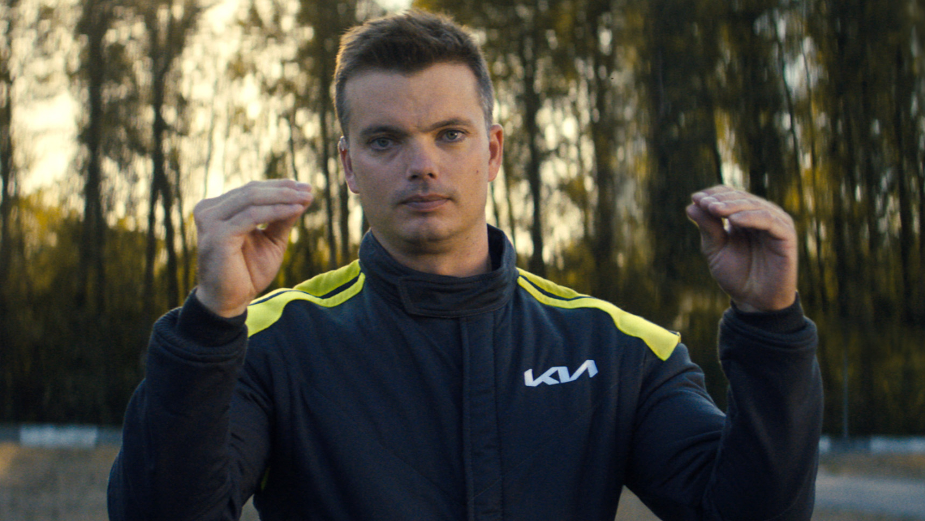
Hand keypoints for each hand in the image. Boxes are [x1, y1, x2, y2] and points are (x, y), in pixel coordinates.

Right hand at [193, 180, 312, 317]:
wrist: (231, 302)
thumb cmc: (248, 272)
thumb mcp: (271, 240)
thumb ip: (283, 218)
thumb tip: (304, 194)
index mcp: (218, 209)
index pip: (251, 190)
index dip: (280, 186)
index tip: (306, 187)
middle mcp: (209, 211)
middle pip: (252, 191)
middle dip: (284, 190)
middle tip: (309, 190)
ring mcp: (210, 221)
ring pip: (252, 199)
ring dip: (283, 197)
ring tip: (306, 198)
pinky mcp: (217, 234)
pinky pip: (252, 216)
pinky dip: (277, 211)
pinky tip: (296, 210)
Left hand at [686, 185, 796, 311]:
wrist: (754, 301)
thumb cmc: (735, 275)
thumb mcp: (715, 250)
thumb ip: (707, 228)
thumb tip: (691, 205)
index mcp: (744, 217)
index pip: (729, 196)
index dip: (713, 195)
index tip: (695, 199)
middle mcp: (761, 216)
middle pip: (741, 198)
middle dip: (720, 200)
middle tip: (703, 203)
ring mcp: (775, 224)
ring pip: (754, 206)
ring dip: (733, 206)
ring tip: (714, 209)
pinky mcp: (786, 235)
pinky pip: (769, 221)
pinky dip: (750, 217)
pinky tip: (734, 220)